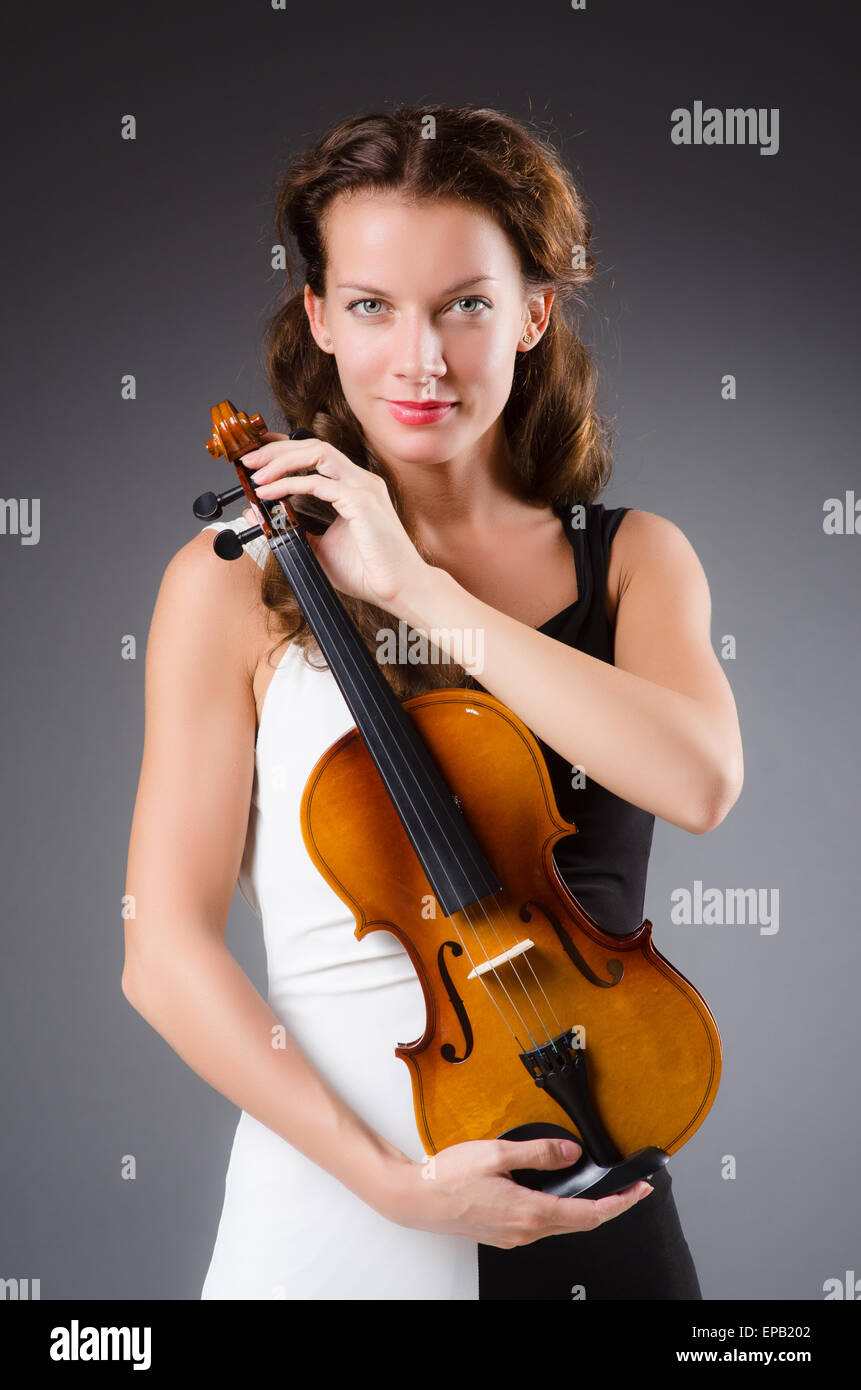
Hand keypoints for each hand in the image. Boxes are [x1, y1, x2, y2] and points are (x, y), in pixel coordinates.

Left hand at [239, 432, 429, 611]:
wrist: (399, 589)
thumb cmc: (367, 571)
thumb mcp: (319, 548)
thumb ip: (291, 529)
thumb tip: (257, 515)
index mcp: (354, 487)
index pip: (316, 453)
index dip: (285, 447)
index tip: (258, 453)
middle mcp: (360, 481)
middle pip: (314, 446)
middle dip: (277, 450)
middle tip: (248, 461)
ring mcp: (364, 488)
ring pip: (318, 454)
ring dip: (282, 460)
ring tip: (256, 474)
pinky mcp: (362, 502)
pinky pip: (319, 484)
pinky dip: (289, 484)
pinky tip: (270, 492)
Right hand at [377, 1136, 654, 1247]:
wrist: (416, 1199)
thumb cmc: (450, 1177)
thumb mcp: (498, 1153)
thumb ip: (538, 1152)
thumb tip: (571, 1153)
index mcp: (531, 1212)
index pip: (589, 1214)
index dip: (620, 1203)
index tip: (639, 1191)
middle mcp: (526, 1230)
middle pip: (580, 1222)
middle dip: (610, 1206)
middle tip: (630, 1190)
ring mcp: (514, 1235)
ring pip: (560, 1224)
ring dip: (584, 1209)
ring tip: (599, 1189)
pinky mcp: (503, 1233)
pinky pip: (541, 1224)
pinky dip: (559, 1210)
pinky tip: (555, 1193)